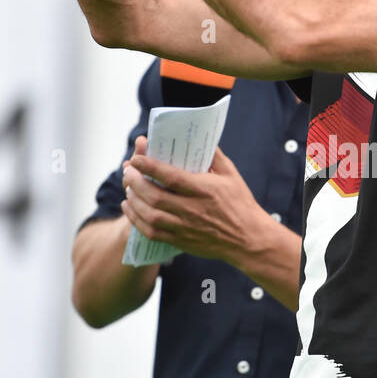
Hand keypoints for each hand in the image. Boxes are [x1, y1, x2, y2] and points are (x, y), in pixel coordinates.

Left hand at [120, 137, 266, 263]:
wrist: (248, 239)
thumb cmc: (240, 204)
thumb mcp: (231, 175)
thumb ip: (214, 156)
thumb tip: (200, 136)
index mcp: (204, 190)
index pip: (171, 177)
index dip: (150, 166)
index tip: (137, 158)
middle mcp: (193, 209)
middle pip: (155, 196)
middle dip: (135, 182)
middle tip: (127, 170)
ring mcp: (185, 227)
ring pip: (150, 214)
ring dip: (133, 200)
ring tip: (128, 187)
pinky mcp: (181, 241)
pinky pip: (152, 232)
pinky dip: (136, 219)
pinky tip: (130, 208)